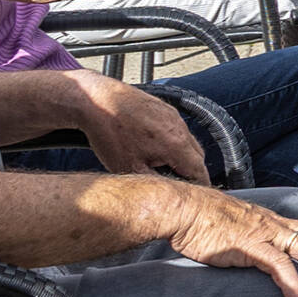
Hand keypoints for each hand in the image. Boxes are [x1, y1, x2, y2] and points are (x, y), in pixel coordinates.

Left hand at [75, 74, 207, 183]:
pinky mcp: (165, 109)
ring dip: (181, 155)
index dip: (198, 186)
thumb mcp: (130, 168)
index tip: (192, 195)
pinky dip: (172, 141)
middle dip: (190, 171)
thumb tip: (169, 191)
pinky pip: (177, 129)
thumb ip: (156, 182)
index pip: (200, 172)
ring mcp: (174, 116)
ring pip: (188, 142)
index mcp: (176, 145)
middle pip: (197, 157)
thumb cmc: (110, 134)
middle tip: (176, 182)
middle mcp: (181, 129)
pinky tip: (151, 145)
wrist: (97, 101)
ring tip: (160, 164)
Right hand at [159, 187, 297, 296]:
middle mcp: (278, 226)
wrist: (181, 210)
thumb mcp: (243, 234)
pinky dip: (291, 282)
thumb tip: (274, 265)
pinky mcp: (246, 246)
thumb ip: (262, 248)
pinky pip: (275, 264)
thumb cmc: (207, 225)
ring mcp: (264, 234)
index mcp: (279, 224)